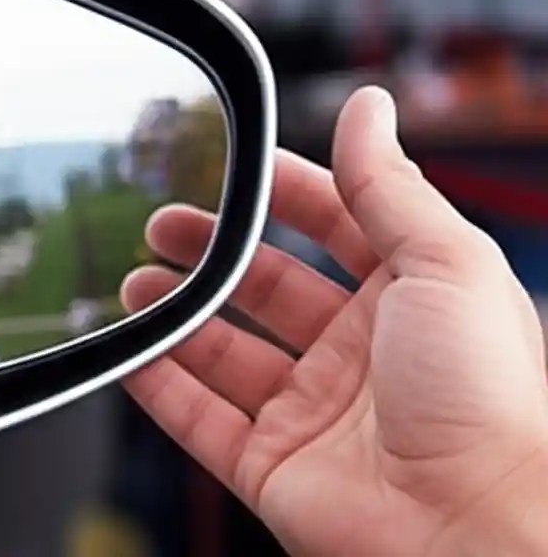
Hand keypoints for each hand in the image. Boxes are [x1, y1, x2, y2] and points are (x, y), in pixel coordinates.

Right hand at [122, 87, 547, 554]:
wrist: (477, 532)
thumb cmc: (492, 401)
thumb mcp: (447, 263)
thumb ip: (389, 184)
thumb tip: (369, 108)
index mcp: (416, 298)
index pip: (338, 225)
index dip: (287, 191)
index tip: (236, 166)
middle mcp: (363, 353)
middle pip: (269, 285)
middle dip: (216, 250)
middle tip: (164, 224)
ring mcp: (314, 412)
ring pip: (225, 351)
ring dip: (177, 314)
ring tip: (136, 285)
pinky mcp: (272, 466)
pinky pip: (199, 419)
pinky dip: (158, 386)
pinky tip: (129, 351)